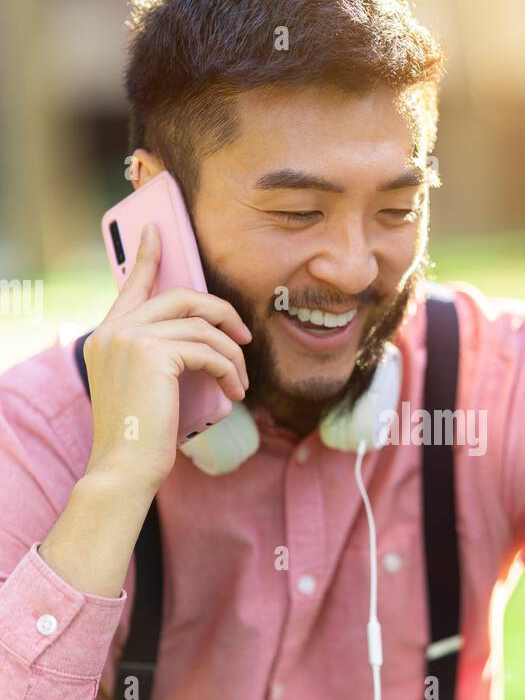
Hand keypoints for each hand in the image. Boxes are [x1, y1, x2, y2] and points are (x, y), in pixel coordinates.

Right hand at [82, 222, 251, 495]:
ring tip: (240, 382)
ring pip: (202, 327)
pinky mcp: (155, 354)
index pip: (131, 285)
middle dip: (221, 313)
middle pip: (182, 297)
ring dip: (231, 355)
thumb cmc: (139, 437)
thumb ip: (156, 357)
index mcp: (106, 334)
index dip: (148, 256)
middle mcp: (115, 329)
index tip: (158, 231)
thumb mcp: (141, 388)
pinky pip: (209, 350)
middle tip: (243, 338)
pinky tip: (234, 392)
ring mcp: (132, 338)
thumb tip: (197, 340)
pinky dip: (229, 370)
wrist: (123, 468)